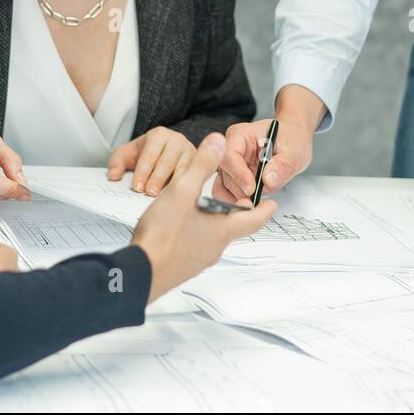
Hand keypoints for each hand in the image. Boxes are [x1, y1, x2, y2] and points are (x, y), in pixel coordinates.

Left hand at [107, 127, 195, 195]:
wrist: (164, 151)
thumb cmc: (145, 154)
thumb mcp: (127, 155)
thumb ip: (116, 163)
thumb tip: (113, 176)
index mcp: (159, 135)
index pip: (150, 154)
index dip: (143, 172)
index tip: (137, 187)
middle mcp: (177, 140)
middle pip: (167, 162)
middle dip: (156, 179)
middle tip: (149, 193)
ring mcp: (191, 151)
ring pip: (183, 169)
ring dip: (173, 185)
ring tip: (163, 198)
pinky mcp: (200, 163)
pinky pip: (196, 176)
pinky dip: (187, 186)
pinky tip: (180, 197)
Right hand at [131, 134, 276, 302]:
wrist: (141, 272)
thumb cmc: (163, 236)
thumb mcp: (183, 190)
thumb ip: (201, 164)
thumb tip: (218, 142)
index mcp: (222, 229)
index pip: (253, 219)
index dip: (264, 209)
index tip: (272, 204)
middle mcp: (214, 247)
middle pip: (233, 227)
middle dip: (236, 212)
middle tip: (238, 200)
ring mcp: (198, 259)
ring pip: (214, 236)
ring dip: (215, 221)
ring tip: (206, 207)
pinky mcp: (183, 264)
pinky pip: (197, 245)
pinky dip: (197, 232)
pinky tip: (182, 225)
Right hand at [214, 117, 312, 203]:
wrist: (294, 142)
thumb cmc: (291, 138)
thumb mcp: (294, 149)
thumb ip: (283, 164)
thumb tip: (268, 180)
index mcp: (241, 135)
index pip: (230, 154)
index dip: (238, 174)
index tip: (251, 188)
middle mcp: (233, 149)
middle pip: (225, 173)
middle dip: (239, 190)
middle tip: (255, 200)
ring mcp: (233, 166)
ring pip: (224, 186)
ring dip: (238, 198)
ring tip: (257, 202)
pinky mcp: (237, 179)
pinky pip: (230, 194)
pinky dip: (240, 202)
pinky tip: (254, 203)